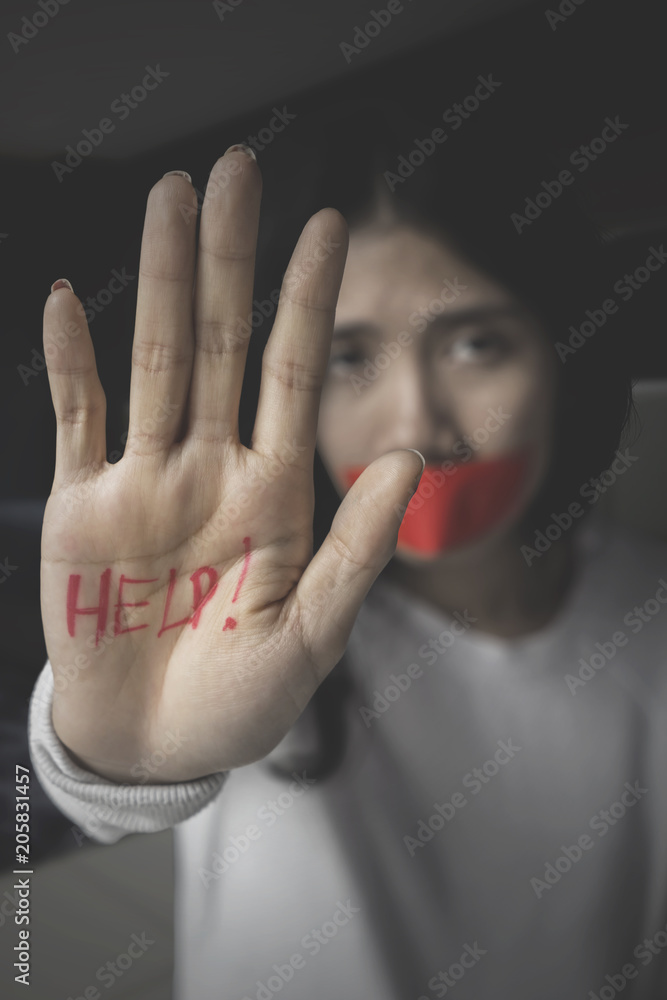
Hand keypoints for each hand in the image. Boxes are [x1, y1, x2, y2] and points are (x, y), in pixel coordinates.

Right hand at [40, 146, 423, 782]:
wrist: (155, 746)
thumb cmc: (240, 702)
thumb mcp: (314, 634)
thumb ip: (356, 548)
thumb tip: (412, 460)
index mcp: (271, 495)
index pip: (292, 375)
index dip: (307, 301)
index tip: (329, 226)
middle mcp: (209, 470)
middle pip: (219, 342)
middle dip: (229, 258)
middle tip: (240, 169)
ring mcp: (144, 481)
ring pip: (153, 361)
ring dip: (160, 280)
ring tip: (170, 196)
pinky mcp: (81, 508)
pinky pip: (74, 421)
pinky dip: (69, 364)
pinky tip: (67, 301)